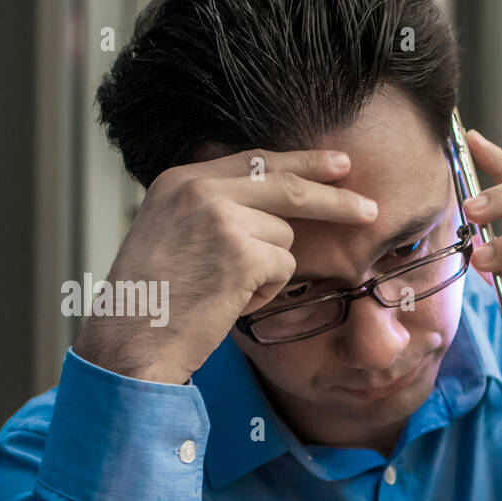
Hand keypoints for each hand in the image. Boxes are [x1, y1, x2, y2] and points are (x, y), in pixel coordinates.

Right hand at [74, 149, 378, 383]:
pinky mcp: (241, 252)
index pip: (255, 161)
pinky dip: (266, 292)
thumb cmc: (154, 299)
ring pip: (284, 238)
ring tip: (225, 290)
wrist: (131, 338)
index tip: (337, 164)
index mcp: (180, 180)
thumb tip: (275, 207)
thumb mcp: (173, 233)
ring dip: (269, 270)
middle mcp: (199, 189)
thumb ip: (214, 209)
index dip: (301, 162)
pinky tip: (230, 302)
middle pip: (288, 185)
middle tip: (370, 207)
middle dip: (335, 198)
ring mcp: (220, 217)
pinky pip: (283, 268)